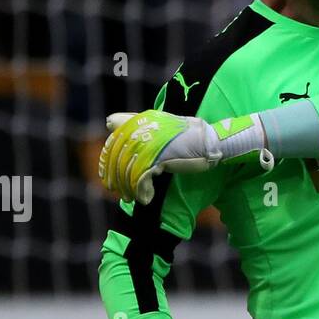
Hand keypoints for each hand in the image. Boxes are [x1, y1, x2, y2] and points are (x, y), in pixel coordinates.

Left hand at [99, 110, 221, 204]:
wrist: (211, 142)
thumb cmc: (187, 135)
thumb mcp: (160, 126)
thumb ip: (134, 123)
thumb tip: (108, 121)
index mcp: (142, 120)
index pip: (115, 140)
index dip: (108, 160)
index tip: (107, 175)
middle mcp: (145, 129)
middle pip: (119, 156)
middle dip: (115, 176)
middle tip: (115, 189)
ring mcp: (153, 143)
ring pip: (129, 168)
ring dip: (127, 186)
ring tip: (129, 197)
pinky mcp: (162, 157)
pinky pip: (143, 177)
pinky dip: (142, 190)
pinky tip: (145, 198)